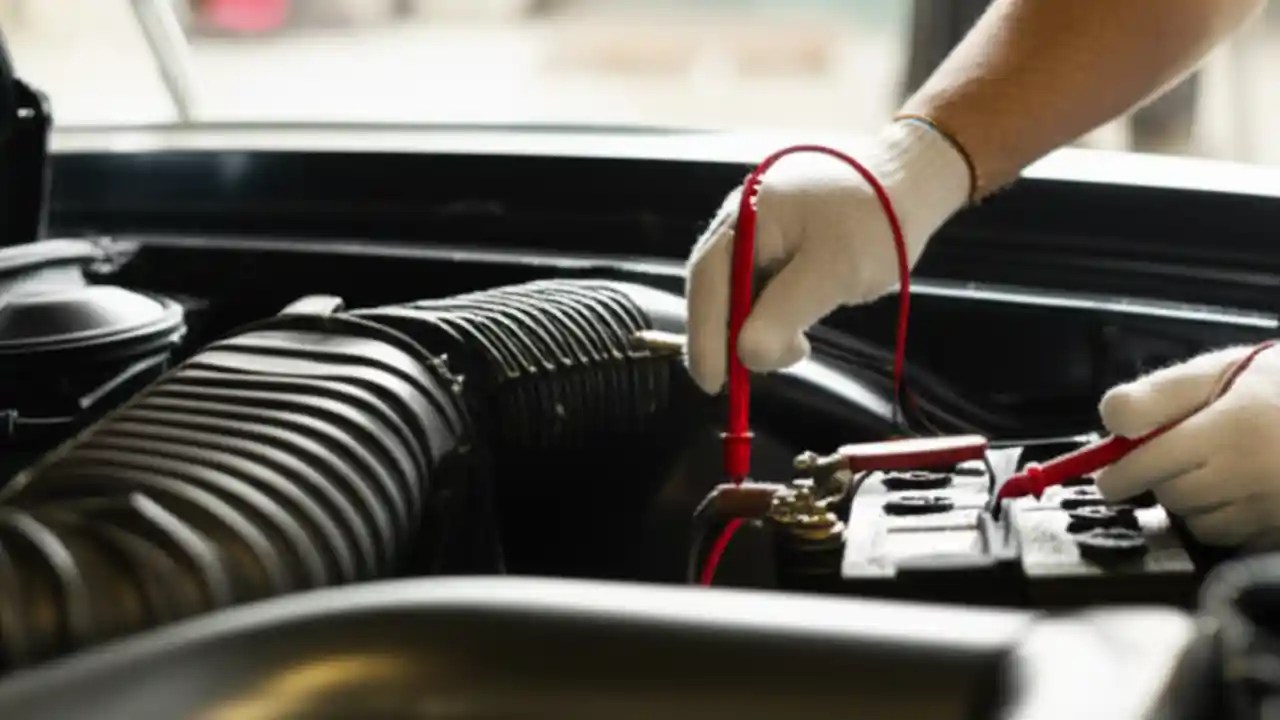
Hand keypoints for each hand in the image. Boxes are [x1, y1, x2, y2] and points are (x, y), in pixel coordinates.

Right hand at [683, 119, 970, 393]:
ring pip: (738, 293)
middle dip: (726, 337)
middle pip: (716, 288)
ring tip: (794, 351)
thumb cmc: (877, 221)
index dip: (704, 334)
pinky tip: (795, 334)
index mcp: (747, 213)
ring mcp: (759, 232)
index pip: (708, 280)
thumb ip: (785, 312)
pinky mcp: (778, 246)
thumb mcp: (834, 270)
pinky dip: (770, 318)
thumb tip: (746, 355)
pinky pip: (760, 288)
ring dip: (754, 330)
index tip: (712, 382)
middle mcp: (742, 220)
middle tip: (737, 383)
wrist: (913, 183)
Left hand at [1097, 344, 1279, 546]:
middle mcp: (1252, 473)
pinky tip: (1238, 493)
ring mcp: (1271, 508)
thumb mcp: (1221, 370)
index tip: (1107, 473)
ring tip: (1213, 471)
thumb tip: (1110, 420)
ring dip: (1190, 502)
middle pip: (1170, 493)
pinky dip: (1222, 520)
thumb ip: (1162, 393)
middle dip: (1157, 479)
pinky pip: (1230, 539)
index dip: (1120, 468)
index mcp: (1232, 426)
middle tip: (1168, 459)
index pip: (1149, 460)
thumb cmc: (1276, 387)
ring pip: (1196, 522)